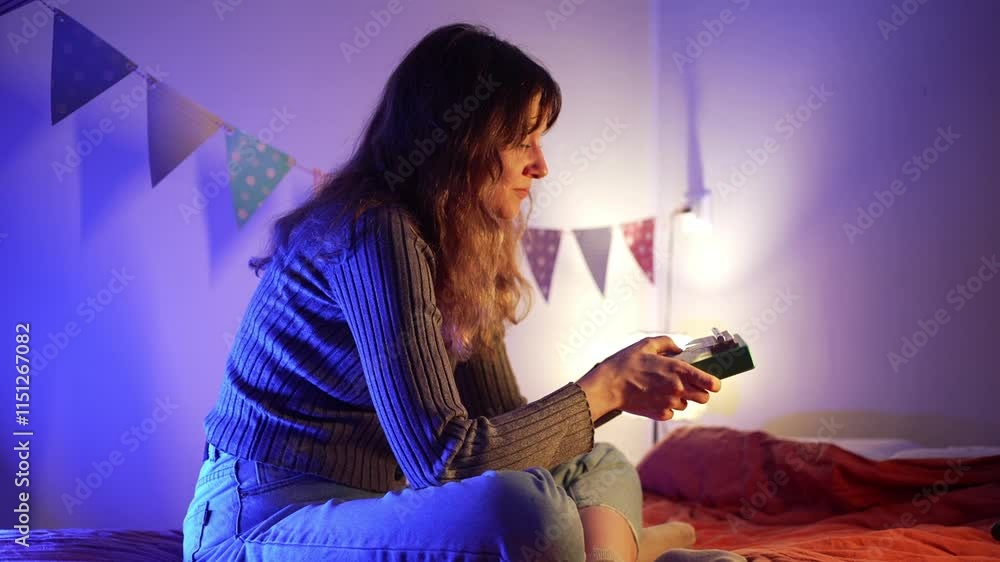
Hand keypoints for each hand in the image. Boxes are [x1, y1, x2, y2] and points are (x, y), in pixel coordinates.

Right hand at [577, 335, 721, 421]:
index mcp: (678, 370)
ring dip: (681, 398)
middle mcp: (677, 389)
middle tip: (688, 384)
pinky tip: (654, 397)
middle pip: (704, 398)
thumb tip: (678, 348)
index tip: (713, 383)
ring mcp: (669, 404)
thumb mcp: (646, 344)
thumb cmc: (625, 364)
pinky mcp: (659, 414)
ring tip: (664, 388)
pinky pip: (671, 412)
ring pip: (686, 405)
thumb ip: (667, 343)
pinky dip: (666, 406)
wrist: (607, 386)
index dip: (714, 383)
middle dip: (699, 391)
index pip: (710, 382)